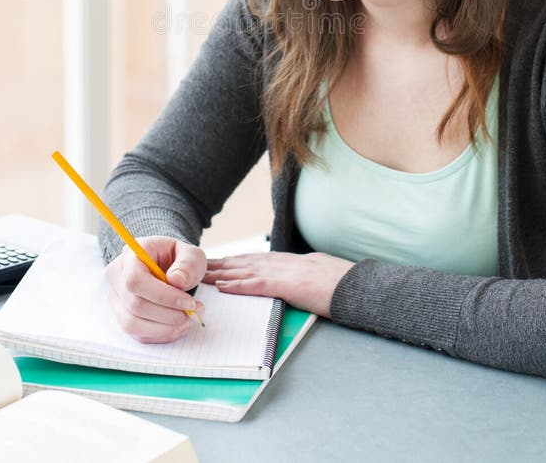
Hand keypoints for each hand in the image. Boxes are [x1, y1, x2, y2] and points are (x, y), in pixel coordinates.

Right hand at [105, 236, 206, 343]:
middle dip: (169, 314)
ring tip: (189, 318)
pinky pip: (138, 334)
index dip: (162, 296)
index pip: (135, 279)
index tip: (189, 302)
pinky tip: (179, 325)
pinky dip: (162, 334)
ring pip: (133, 324)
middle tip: (194, 310)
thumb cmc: (179, 259)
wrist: (170, 267)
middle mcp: (117, 276)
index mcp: (131, 254)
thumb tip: (177, 281)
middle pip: (134, 304)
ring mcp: (116, 299)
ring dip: (165, 328)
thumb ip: (188, 264)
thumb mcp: (191, 254)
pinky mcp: (123, 317)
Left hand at [203, 251, 354, 317]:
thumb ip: (292, 277)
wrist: (352, 283)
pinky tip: (222, 286)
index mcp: (283, 261)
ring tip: (197, 275)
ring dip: (218, 273)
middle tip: (192, 267)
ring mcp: (281, 272)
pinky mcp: (286, 284)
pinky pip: (256, 284)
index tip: (209, 262)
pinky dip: (237, 284)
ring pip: (242, 270)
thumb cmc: (334, 283)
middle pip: (239, 262)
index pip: (248, 259)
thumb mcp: (308, 277)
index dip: (227, 261)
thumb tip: (281, 283)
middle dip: (215, 265)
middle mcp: (277, 262)